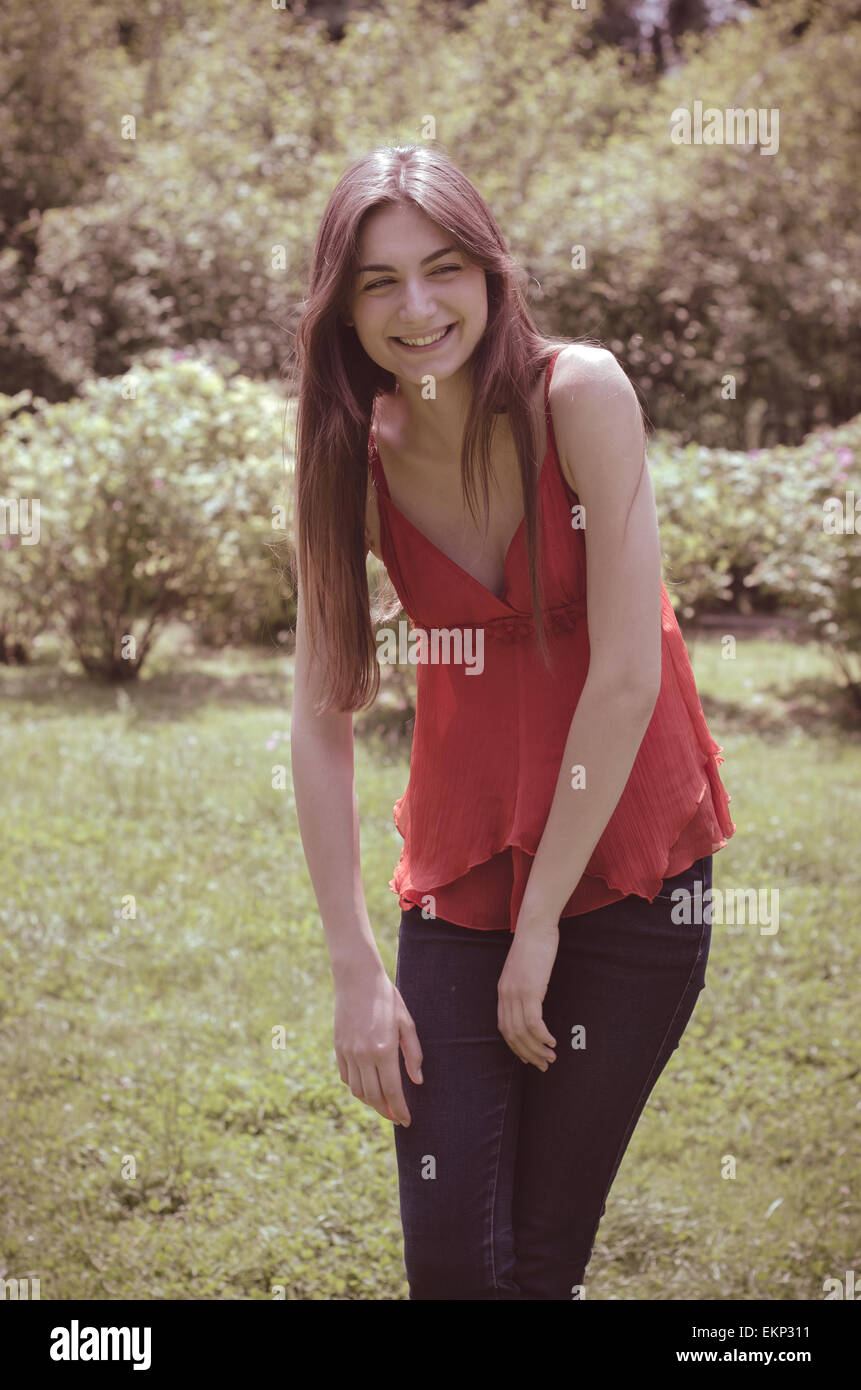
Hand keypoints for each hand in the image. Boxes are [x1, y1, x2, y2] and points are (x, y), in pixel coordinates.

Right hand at [334, 962, 422, 1126]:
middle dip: (386, 1111)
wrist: (357, 979)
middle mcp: (363, 1055)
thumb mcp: (406, 1023)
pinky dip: (357, 1088)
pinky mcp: (338, 1048)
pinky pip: (346, 1077)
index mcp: (383, 1050)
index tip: (407, 1121)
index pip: (392, 1091)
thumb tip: (417, 1081)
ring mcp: (348, 1052)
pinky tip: (367, 1086)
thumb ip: (413, 1054)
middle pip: (373, 1096)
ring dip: (371, 1102)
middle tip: (397, 1118)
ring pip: (358, 1090)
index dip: (400, 1109)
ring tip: (383, 1104)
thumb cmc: (386, 998)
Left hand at [497, 918, 558, 1069]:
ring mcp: (516, 993)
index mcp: (503, 992)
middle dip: (528, 1054)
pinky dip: (542, 1036)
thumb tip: (534, 1000)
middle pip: (512, 1035)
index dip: (516, 1046)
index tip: (529, 1057)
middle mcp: (506, 995)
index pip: (504, 1028)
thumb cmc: (534, 944)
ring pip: (523, 1032)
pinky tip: (552, 1042)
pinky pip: (534, 1022)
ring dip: (537, 1049)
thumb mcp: (525, 970)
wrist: (535, 926)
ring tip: (551, 1058)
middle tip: (543, 1065)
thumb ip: (525, 986)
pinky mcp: (530, 989)